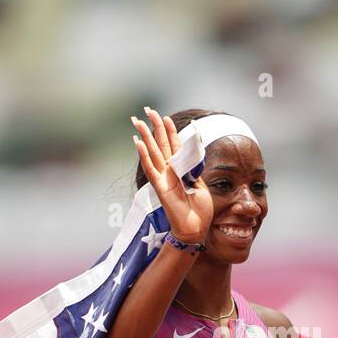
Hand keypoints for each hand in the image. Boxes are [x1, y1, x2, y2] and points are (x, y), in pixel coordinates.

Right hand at [131, 107, 212, 244]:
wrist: (195, 228)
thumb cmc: (199, 210)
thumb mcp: (200, 184)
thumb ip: (193, 169)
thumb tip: (192, 156)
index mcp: (180, 170)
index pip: (173, 145)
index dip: (170, 131)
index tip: (165, 117)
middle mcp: (169, 171)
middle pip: (161, 144)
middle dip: (154, 126)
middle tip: (147, 110)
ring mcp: (163, 178)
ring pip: (153, 152)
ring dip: (145, 135)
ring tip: (136, 120)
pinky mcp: (160, 187)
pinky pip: (151, 168)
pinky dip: (144, 156)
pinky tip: (138, 143)